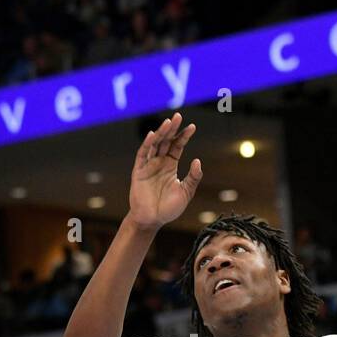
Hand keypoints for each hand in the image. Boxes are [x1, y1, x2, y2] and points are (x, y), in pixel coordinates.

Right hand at [127, 113, 201, 230]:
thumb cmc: (169, 208)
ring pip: (155, 145)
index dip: (184, 136)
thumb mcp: (186, 192)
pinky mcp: (139, 171)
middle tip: (178, 116)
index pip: (177, 146)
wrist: (152, 220)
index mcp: (170, 166)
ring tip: (169, 122)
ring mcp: (148, 166)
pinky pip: (143, 155)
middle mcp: (159, 163)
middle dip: (172, 129)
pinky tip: (153, 135)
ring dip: (161, 133)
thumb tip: (197, 160)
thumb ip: (193, 177)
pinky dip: (147, 144)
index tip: (192, 127)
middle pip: (166, 141)